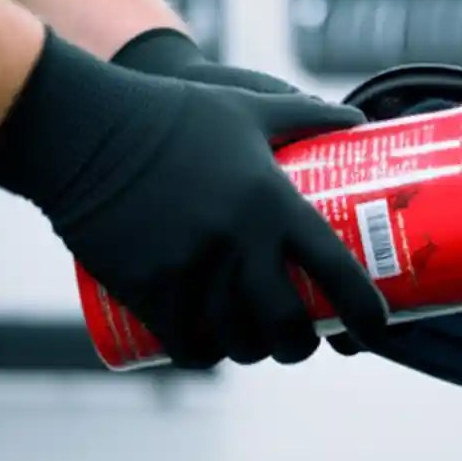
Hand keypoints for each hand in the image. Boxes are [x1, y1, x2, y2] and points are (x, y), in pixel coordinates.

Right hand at [0, 30, 387, 367]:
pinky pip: (187, 343)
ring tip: (259, 343)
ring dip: (254, 353)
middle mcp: (236, 244)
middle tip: (304, 340)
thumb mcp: (246, 107)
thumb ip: (305, 115)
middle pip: (287, 325)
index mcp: (271, 202)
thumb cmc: (173, 115)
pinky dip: (205, 353)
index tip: (378, 330)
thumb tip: (359, 119)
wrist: (84, 130)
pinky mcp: (147, 289)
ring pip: (237, 342)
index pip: (337, 272)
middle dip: (301, 345)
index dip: (366, 313)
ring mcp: (189, 271)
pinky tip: (212, 349)